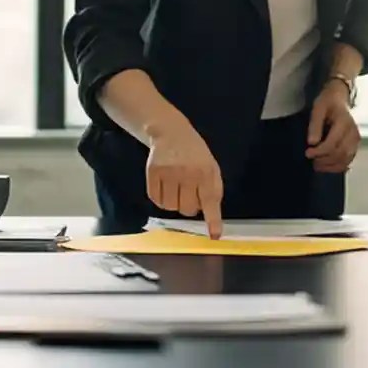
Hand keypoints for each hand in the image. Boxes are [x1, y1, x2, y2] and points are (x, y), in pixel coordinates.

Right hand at [146, 116, 223, 238]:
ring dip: (175, 204)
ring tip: (177, 190)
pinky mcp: (153, 172)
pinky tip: (166, 188)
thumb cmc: (195, 154)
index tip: (214, 235)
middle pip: (188, 209)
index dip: (213, 220)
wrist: (171, 132)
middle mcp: (188, 172)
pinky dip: (161, 200)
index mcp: (206, 172)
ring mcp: (169, 172)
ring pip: (171, 207)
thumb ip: (213, 189)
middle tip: (189, 194)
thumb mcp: (211, 167)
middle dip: (190, 208)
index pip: (210, 200)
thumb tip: (210, 215)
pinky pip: (156, 200)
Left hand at [305, 81, 360, 172]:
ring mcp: (356, 141)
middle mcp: (353, 133)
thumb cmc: (327, 103)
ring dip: (330, 166)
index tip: (308, 153)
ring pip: (345, 160)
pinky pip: (348, 161)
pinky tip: (326, 166)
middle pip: (339, 154)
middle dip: (323, 160)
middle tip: (311, 159)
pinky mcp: (355, 146)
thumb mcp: (318, 109)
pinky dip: (336, 167)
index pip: (332, 144)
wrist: (339, 99)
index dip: (319, 152)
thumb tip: (312, 143)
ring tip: (316, 164)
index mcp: (344, 123)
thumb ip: (315, 125)